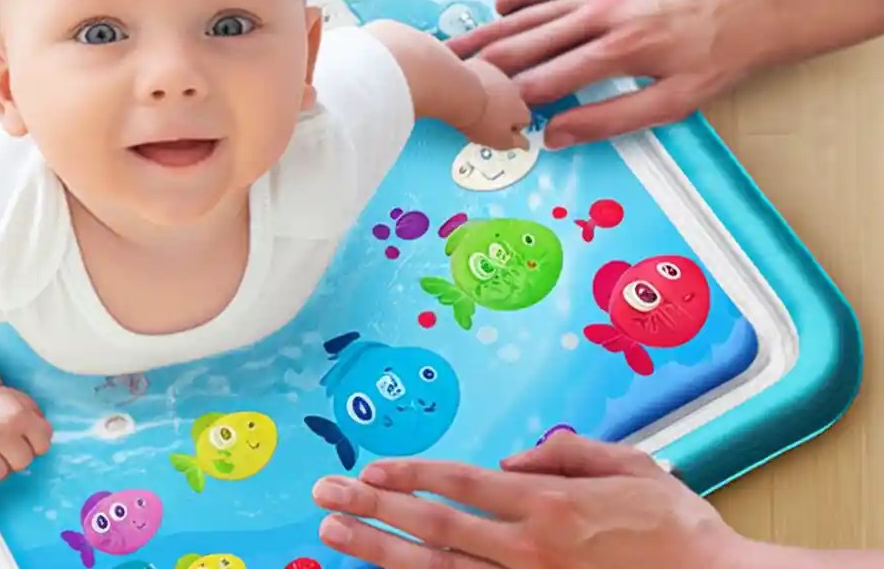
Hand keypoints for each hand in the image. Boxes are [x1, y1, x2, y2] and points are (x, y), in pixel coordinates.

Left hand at [312, 431, 749, 568]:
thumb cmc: (679, 530)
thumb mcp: (632, 467)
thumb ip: (569, 452)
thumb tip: (513, 456)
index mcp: (548, 503)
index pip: (458, 483)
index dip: (409, 474)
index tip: (370, 468)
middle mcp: (527, 548)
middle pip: (431, 526)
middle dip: (371, 508)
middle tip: (324, 496)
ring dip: (378, 551)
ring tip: (334, 534)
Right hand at [449, 0, 750, 148]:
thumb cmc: (716, 54)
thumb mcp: (673, 102)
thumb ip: (609, 120)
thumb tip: (556, 136)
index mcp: (616, 50)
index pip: (543, 80)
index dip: (508, 100)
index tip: (482, 115)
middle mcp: (600, 11)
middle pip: (524, 40)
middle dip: (483, 62)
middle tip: (449, 77)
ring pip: (530, 4)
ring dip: (493, 26)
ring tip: (463, 43)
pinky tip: (510, 4)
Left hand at [459, 58, 531, 150]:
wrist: (457, 92)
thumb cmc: (478, 118)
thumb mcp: (499, 140)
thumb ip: (515, 142)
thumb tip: (525, 145)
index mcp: (520, 110)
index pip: (525, 120)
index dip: (514, 127)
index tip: (504, 131)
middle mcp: (512, 90)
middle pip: (512, 101)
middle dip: (502, 108)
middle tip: (485, 119)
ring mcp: (497, 75)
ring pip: (497, 87)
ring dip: (489, 94)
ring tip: (473, 104)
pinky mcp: (480, 65)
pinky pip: (481, 75)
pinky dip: (475, 82)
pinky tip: (464, 91)